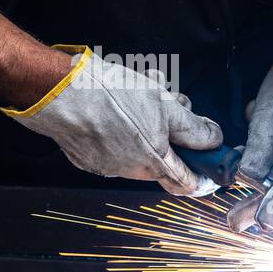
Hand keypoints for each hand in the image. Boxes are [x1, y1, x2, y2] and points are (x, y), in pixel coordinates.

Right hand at [4, 46, 222, 194]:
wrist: (59, 93)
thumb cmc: (109, 96)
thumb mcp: (164, 104)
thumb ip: (193, 128)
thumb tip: (213, 140)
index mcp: (152, 162)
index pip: (186, 183)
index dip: (205, 176)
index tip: (214, 168)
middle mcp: (129, 170)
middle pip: (163, 157)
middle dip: (173, 131)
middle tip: (173, 103)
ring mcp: (105, 164)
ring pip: (139, 145)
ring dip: (148, 120)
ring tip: (145, 88)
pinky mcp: (86, 153)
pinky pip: (113, 142)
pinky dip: (122, 124)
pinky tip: (117, 98)